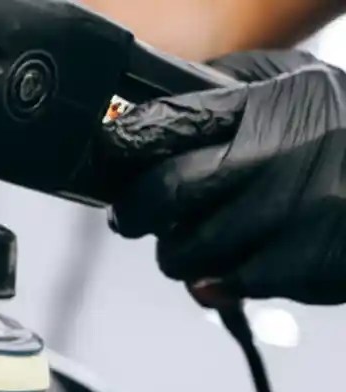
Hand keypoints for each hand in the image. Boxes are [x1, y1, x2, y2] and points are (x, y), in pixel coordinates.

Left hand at [103, 50, 345, 304]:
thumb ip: (236, 89)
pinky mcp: (304, 261)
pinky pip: (228, 284)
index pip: (168, 122)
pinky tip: (236, 267)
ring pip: (187, 249)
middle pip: (164, 192)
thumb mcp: (304, 88)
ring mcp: (293, 210)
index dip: (122, 146)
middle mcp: (280, 152)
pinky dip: (222, 283)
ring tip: (190, 247)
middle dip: (133, 213)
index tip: (106, 159)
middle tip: (130, 218)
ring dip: (177, 256)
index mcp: (270, 104)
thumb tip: (159, 112)